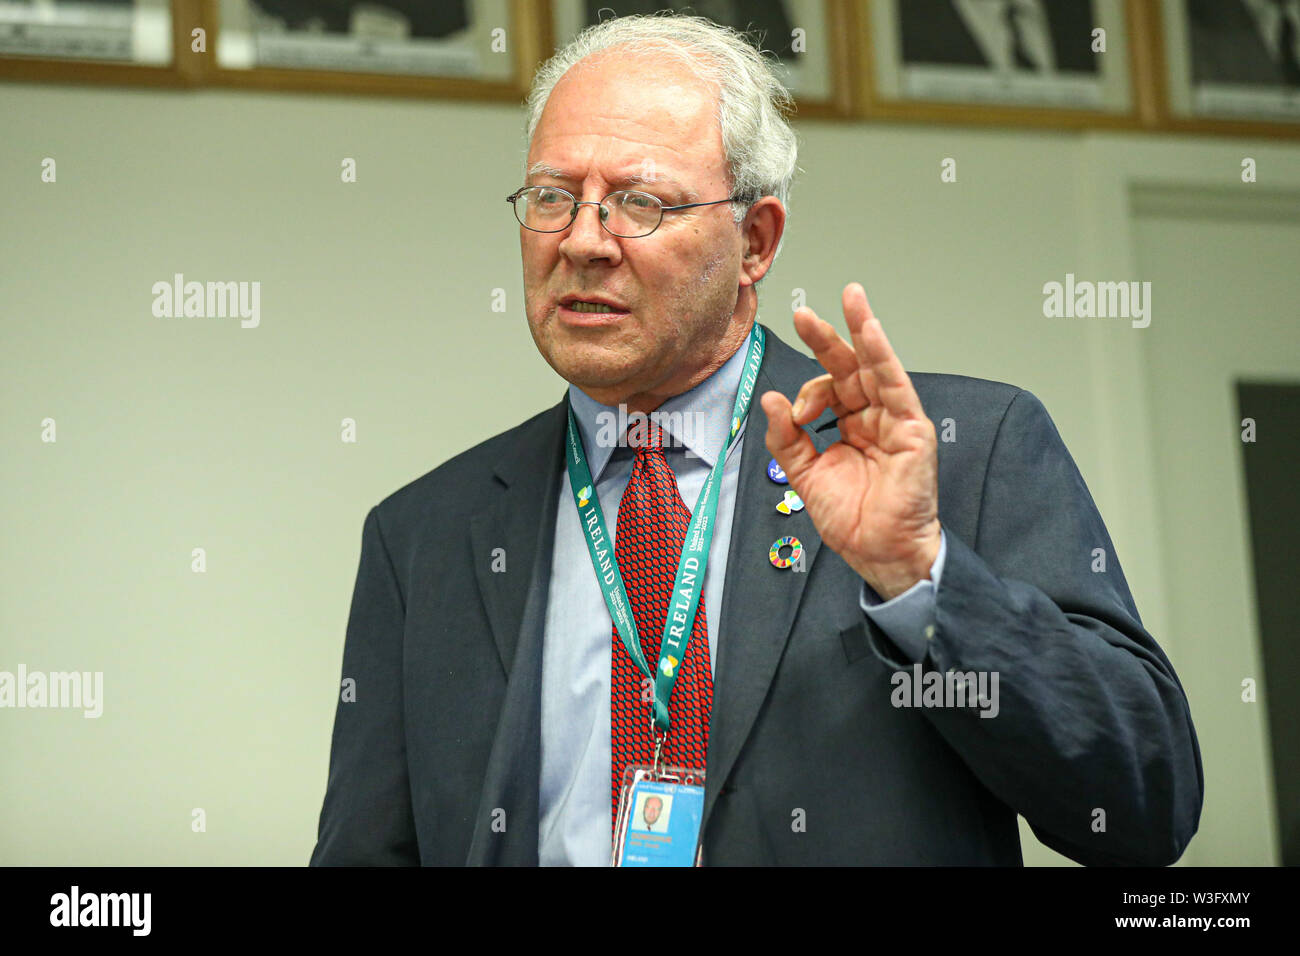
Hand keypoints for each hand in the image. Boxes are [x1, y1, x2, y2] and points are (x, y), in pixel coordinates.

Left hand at [761, 283, 940, 599]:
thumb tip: (771, 400)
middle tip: (804, 313)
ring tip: (850, 298)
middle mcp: (873, 417)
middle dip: (828, 337)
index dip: (807, 392)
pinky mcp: (912, 428)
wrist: (878, 551)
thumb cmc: (852, 519)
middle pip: (850, 367)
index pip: (828, 388)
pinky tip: (870, 331)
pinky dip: (884, 356)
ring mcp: (895, 419)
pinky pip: (897, 384)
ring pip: (876, 366)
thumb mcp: (805, 473)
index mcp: (849, 425)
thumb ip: (786, 437)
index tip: (793, 410)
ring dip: (862, 330)